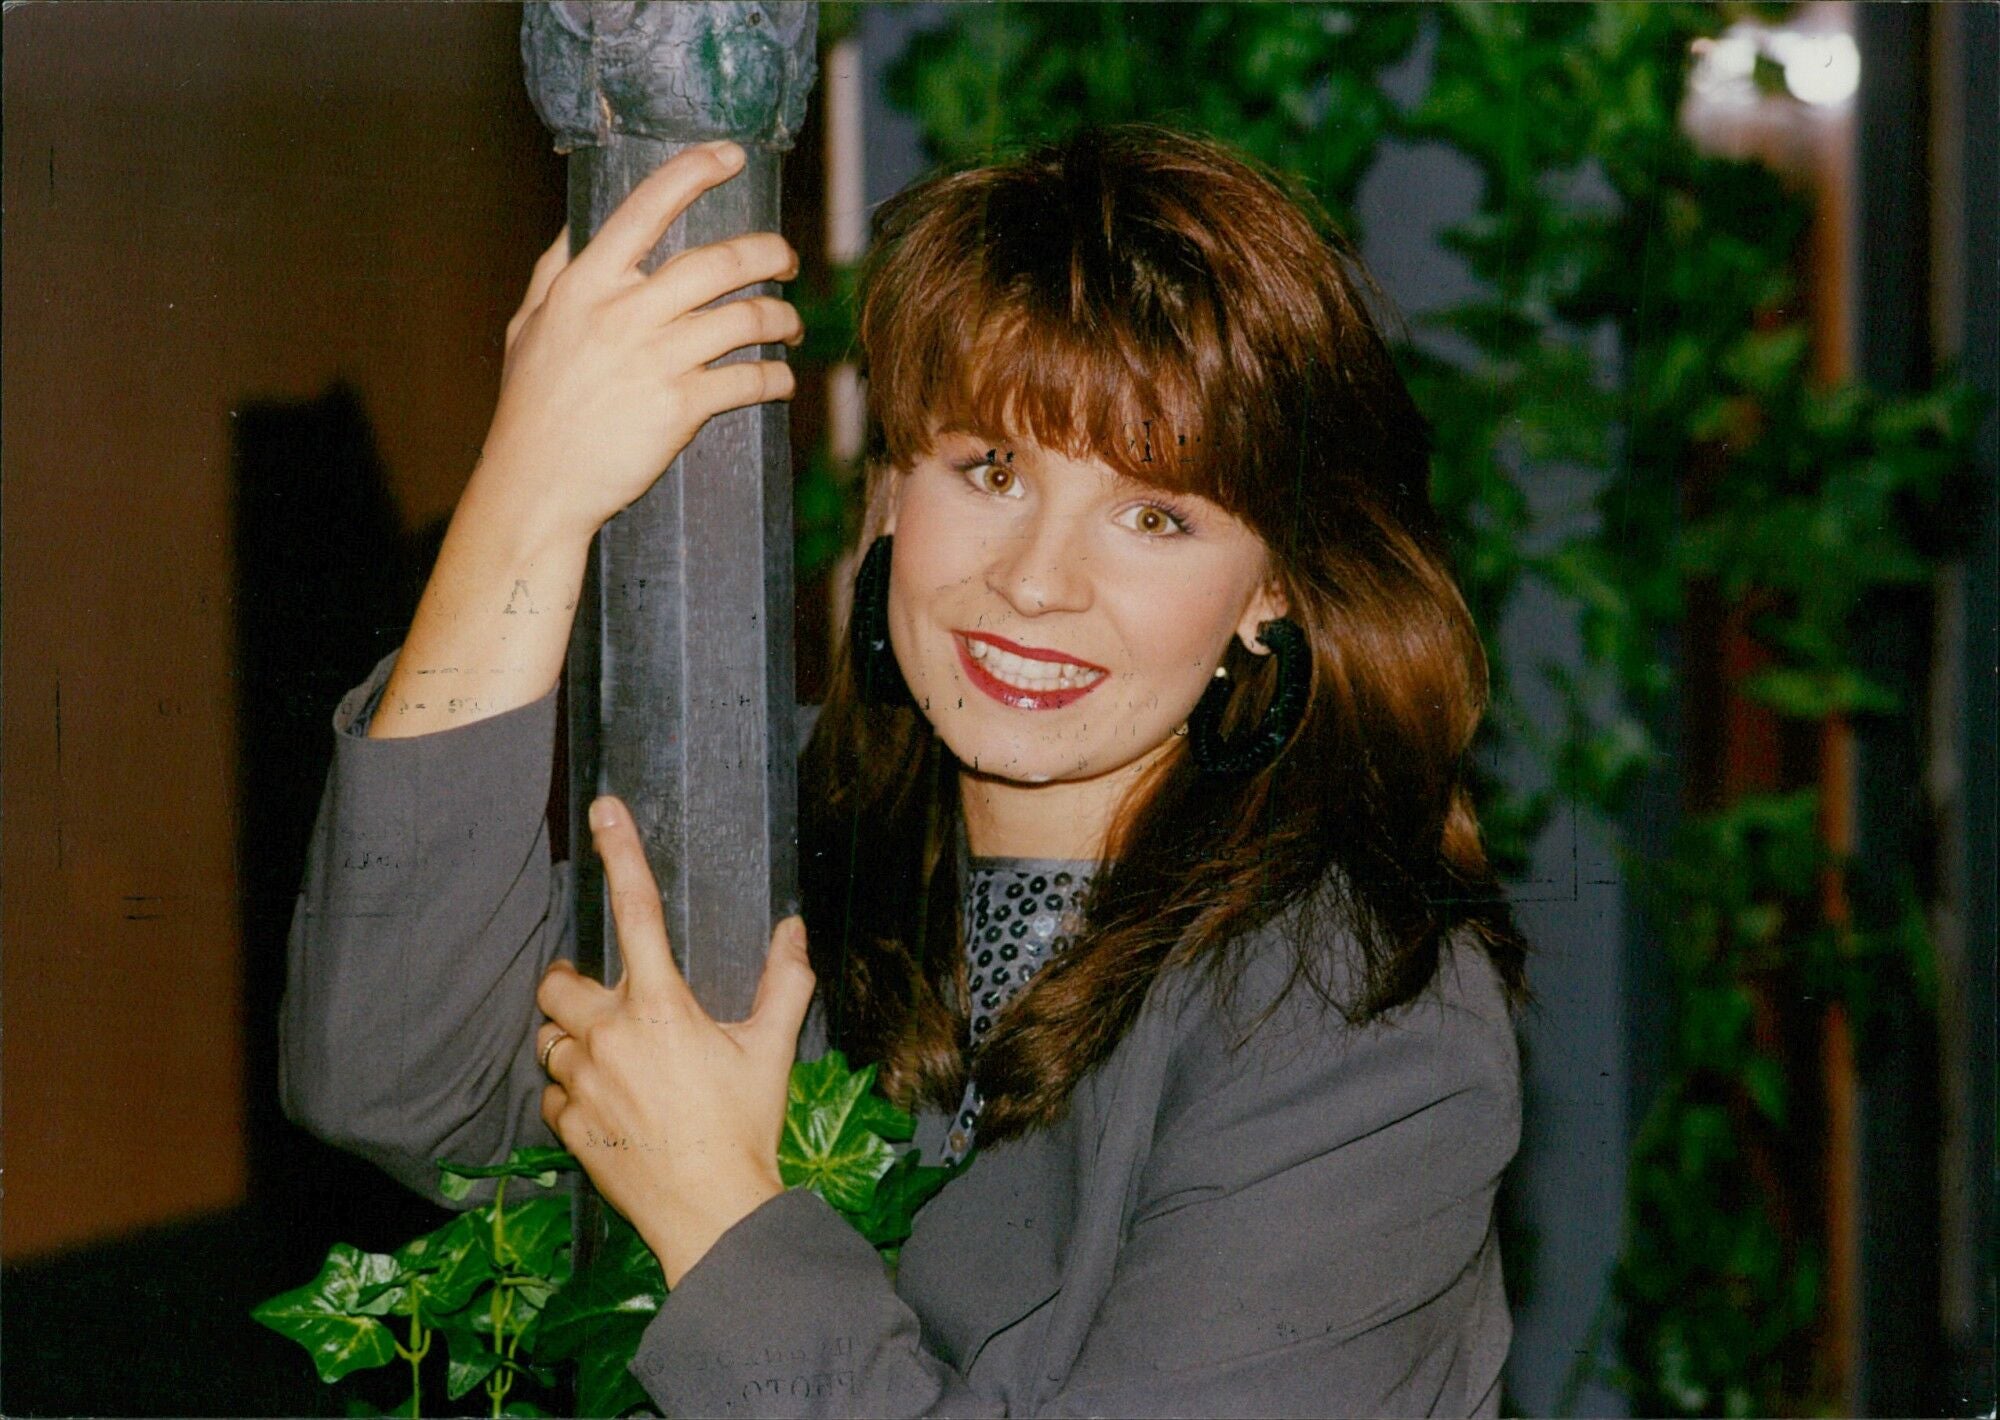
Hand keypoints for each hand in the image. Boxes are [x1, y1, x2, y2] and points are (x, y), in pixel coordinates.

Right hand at [477, 141, 803, 549]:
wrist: (537, 485)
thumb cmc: (531, 407)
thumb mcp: (529, 326)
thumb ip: (555, 272)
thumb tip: (576, 227)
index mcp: (586, 285)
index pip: (645, 209)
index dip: (693, 172)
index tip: (730, 155)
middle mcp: (624, 313)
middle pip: (717, 261)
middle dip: (768, 252)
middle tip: (786, 257)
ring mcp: (655, 360)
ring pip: (744, 318)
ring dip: (782, 316)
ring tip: (791, 322)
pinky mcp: (680, 408)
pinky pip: (748, 380)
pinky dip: (775, 378)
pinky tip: (781, 380)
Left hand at [534, 794, 815, 1286]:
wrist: (712, 1213)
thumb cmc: (744, 1129)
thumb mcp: (771, 1051)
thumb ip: (786, 984)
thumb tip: (794, 931)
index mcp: (661, 1007)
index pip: (637, 912)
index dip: (622, 854)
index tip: (605, 809)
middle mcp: (610, 1036)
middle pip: (559, 982)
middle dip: (572, 983)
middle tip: (602, 998)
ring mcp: (581, 1083)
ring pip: (550, 1039)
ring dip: (571, 1040)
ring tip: (609, 1059)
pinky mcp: (568, 1126)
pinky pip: (553, 1093)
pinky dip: (572, 1092)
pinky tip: (608, 1106)